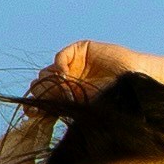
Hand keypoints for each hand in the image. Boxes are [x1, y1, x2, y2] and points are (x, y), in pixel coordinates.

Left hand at [24, 36, 138, 116]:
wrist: (134, 81)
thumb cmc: (112, 99)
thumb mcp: (83, 106)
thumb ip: (61, 106)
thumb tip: (33, 111)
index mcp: (69, 99)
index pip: (45, 102)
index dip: (35, 106)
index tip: (29, 112)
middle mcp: (69, 82)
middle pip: (42, 85)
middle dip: (40, 92)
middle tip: (46, 97)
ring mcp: (73, 66)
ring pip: (47, 71)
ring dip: (50, 80)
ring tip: (61, 88)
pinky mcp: (81, 50)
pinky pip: (60, 57)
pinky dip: (59, 64)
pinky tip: (65, 73)